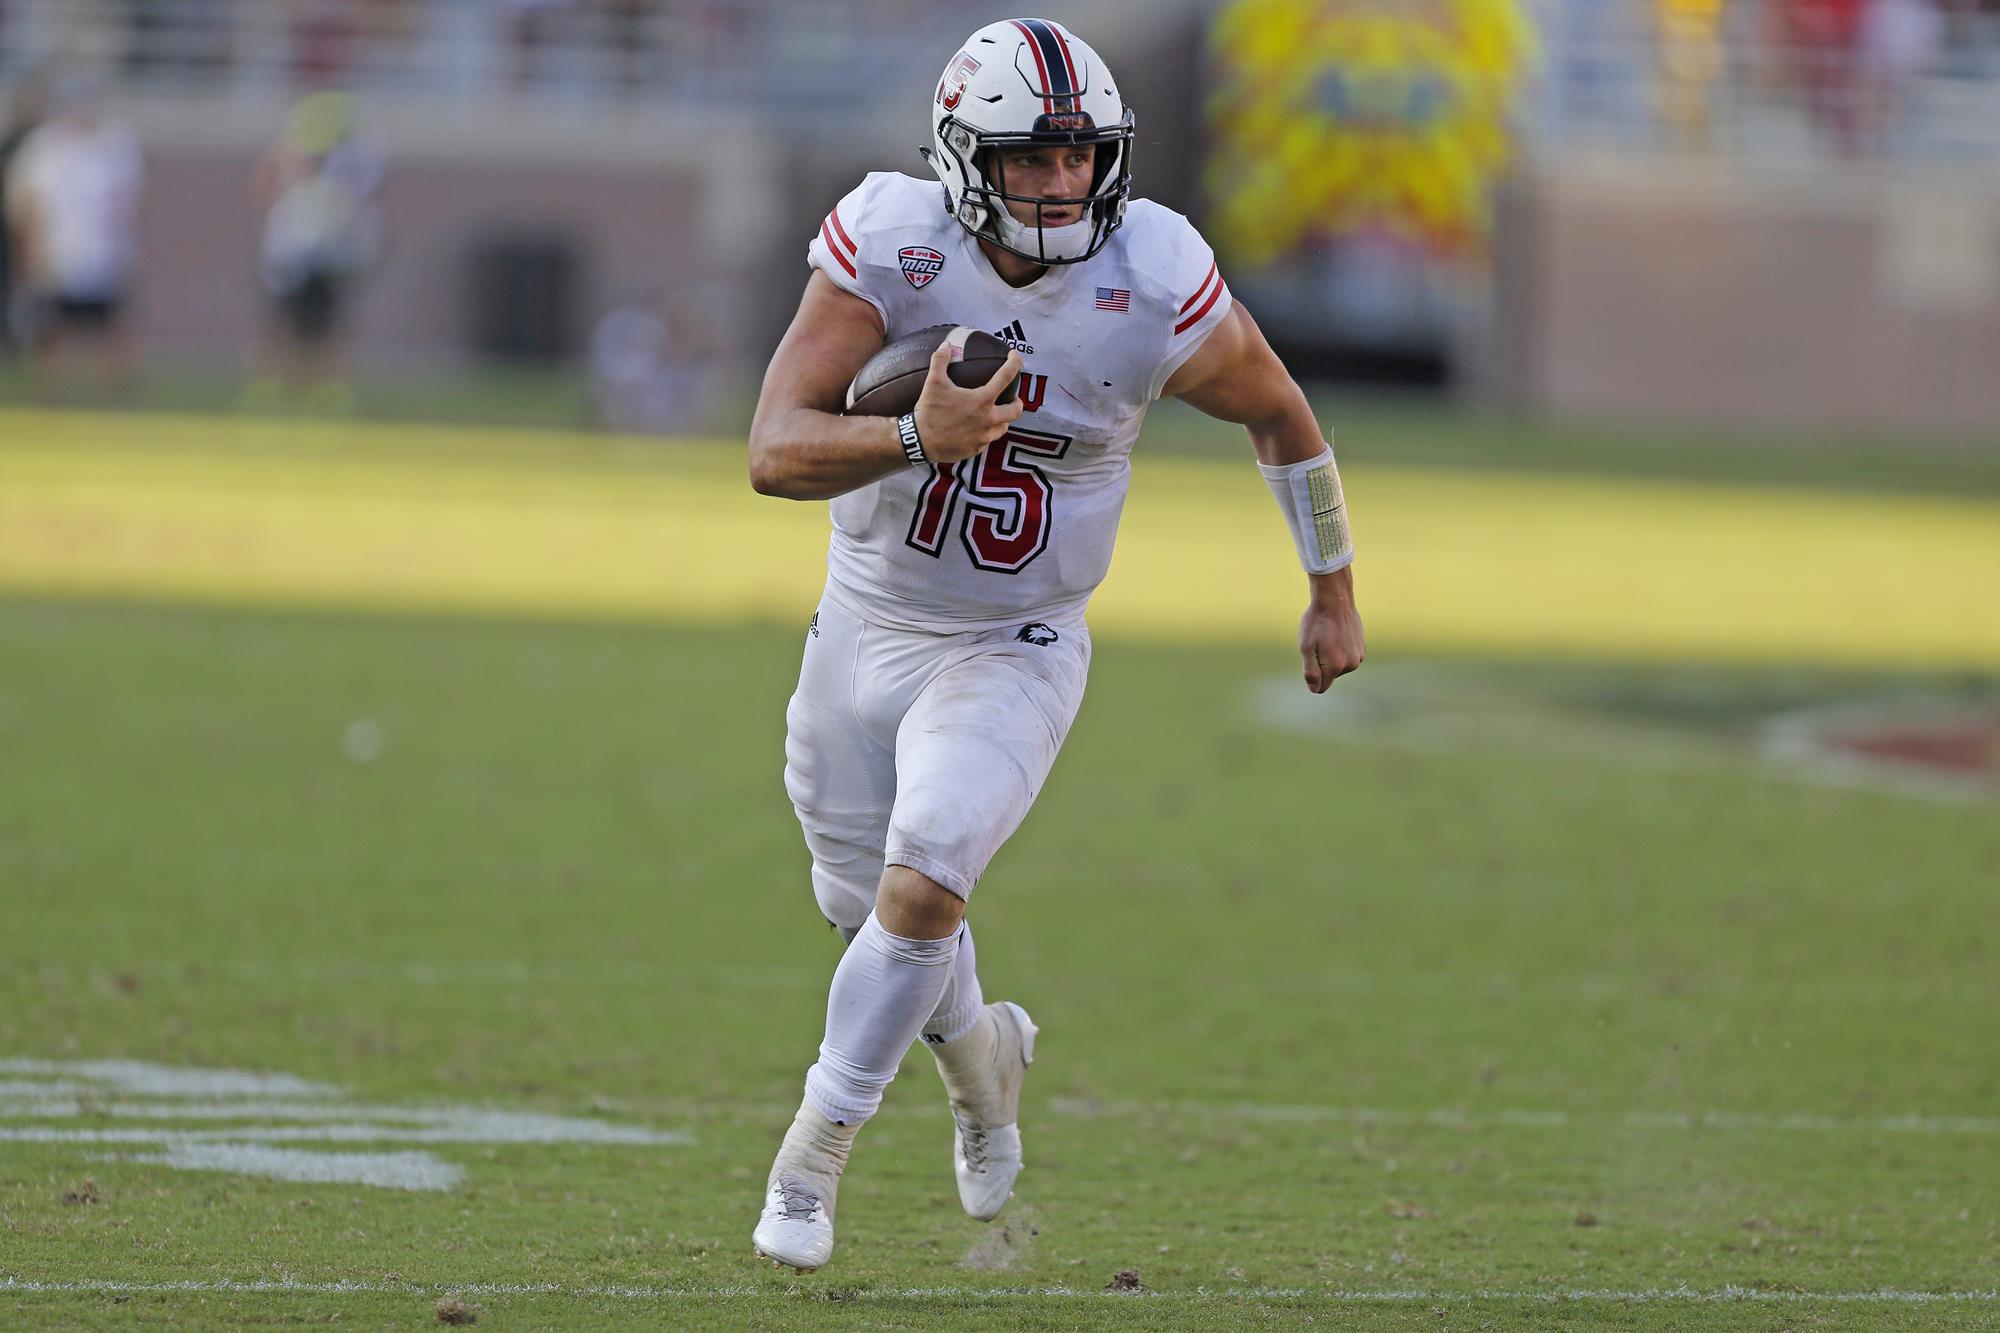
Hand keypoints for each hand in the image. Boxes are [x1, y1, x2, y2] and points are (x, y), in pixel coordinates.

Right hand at [913, 338, 1022, 463]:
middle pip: (1016, 410)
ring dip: (1002, 419)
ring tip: (993, 414)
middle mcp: (988, 420)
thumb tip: (946, 345)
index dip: (1014, 362)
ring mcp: (983, 437)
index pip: (1006, 376)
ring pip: (1003, 428)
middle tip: (1011, 398)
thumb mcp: (934, 382)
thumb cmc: (929, 411)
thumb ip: (940, 360)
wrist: (920, 442)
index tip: (1015, 356)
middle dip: (1017, 402)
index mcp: (982, 400)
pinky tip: (975, 428)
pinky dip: (985, 433)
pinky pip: (987, 440)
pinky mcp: (976, 449)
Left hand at [1299, 576, 1364, 693]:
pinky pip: (1347, 657)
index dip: (1312, 676)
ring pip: (1339, 667)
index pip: (1321, 687)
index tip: (1310, 657)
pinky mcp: (1362, 649)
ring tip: (1328, 637)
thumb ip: (1311, 671)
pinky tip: (1337, 634)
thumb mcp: (1306, 646)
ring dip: (1332, 656)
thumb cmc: (1316, 622)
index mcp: (1335, 666)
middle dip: (1322, 664)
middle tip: (1318, 643)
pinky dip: (1341, 649)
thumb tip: (1315, 689)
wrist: (1335, 600)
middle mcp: (1350, 665)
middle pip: (1330, 676)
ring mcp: (1359, 657)